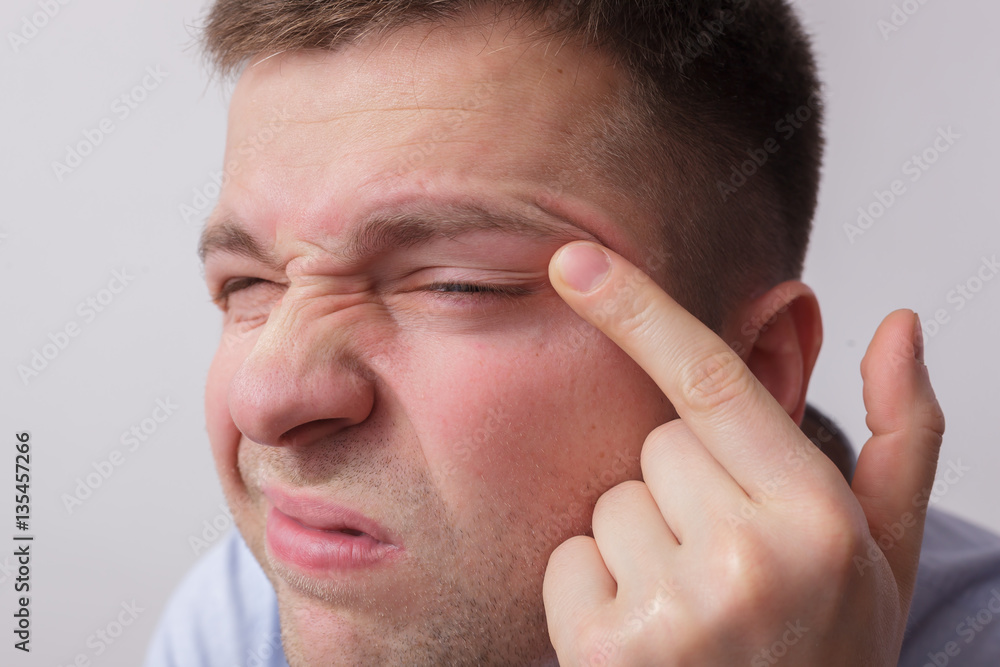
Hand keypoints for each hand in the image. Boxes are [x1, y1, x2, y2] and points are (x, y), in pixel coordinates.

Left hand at [542, 241, 944, 664]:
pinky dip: (595, 586)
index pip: (710, 383)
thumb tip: (897, 323)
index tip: (575, 260)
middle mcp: (747, 562)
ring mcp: (673, 611)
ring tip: (690, 605)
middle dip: (682, 487)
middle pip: (657, 445)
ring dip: (640, 539)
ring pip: (611, 500)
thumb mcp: (885, 553)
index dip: (638, 309)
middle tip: (724, 563)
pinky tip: (647, 635)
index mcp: (817, 521)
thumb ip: (902, 436)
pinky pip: (570, 557)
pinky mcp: (605, 652)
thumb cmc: (830, 650)